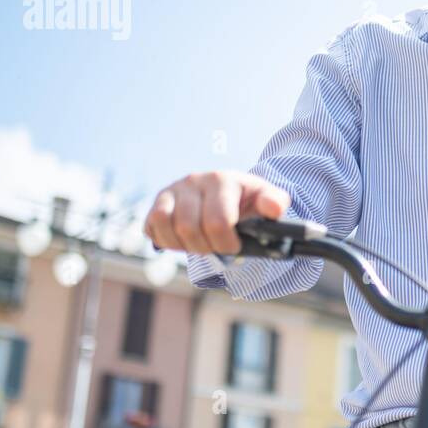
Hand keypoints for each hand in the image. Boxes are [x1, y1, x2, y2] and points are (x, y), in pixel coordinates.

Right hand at [144, 171, 289, 254]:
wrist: (230, 193)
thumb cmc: (248, 202)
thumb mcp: (266, 201)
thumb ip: (274, 203)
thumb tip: (273, 208)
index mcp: (223, 180)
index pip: (217, 221)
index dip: (225, 243)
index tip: (234, 246)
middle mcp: (195, 180)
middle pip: (189, 227)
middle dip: (205, 247)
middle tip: (217, 247)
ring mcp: (174, 188)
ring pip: (166, 225)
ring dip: (184, 244)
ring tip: (200, 244)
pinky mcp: (160, 199)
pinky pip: (152, 224)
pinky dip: (166, 239)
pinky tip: (183, 240)